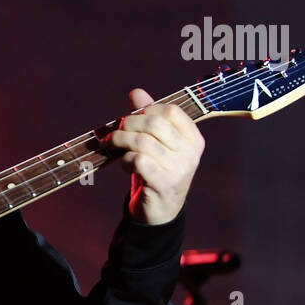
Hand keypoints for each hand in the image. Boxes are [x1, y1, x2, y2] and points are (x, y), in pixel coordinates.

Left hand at [102, 88, 203, 224]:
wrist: (160, 211)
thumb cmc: (156, 171)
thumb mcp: (156, 144)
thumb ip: (149, 118)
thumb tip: (136, 92)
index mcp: (194, 139)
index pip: (171, 111)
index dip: (147, 110)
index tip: (132, 118)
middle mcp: (191, 153)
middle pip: (154, 124)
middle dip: (128, 124)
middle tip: (114, 133)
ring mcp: (179, 169)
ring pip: (143, 142)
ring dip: (120, 141)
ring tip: (111, 146)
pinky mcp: (164, 184)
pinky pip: (138, 161)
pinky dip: (125, 160)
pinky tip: (124, 164)